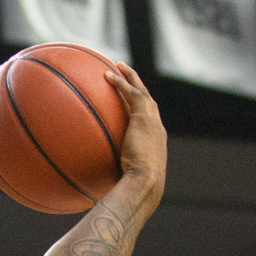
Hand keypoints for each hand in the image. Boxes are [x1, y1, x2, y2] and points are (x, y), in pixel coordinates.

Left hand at [104, 64, 166, 205]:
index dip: (142, 110)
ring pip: (141, 92)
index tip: (134, 104)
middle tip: (128, 75)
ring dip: (130, 77)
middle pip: (149, 101)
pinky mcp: (143, 118)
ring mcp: (152, 122)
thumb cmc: (136, 190)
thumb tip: (98, 190)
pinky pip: (130, 94)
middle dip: (139, 87)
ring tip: (118, 65)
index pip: (149, 120)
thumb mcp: (127, 181)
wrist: (145, 183)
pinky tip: (106, 75)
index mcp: (156, 141)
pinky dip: (119, 83)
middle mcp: (157, 128)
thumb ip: (116, 177)